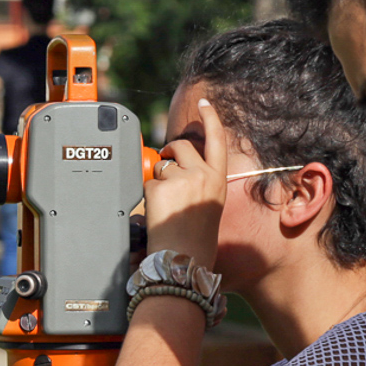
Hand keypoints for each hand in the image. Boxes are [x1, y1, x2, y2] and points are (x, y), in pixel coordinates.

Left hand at [145, 97, 226, 263]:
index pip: (217, 140)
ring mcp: (181, 180)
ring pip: (162, 166)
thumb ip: (197, 183)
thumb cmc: (195, 242)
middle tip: (165, 160)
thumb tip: (174, 167)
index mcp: (217, 181)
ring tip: (165, 207)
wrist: (183, 261)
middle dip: (170, 149)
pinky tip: (157, 214)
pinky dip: (147, 196)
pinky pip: (147, 183)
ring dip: (158, 180)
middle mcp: (203, 175)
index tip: (205, 104)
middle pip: (182, 146)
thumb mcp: (207, 206)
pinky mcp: (160, 187)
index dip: (211, 118)